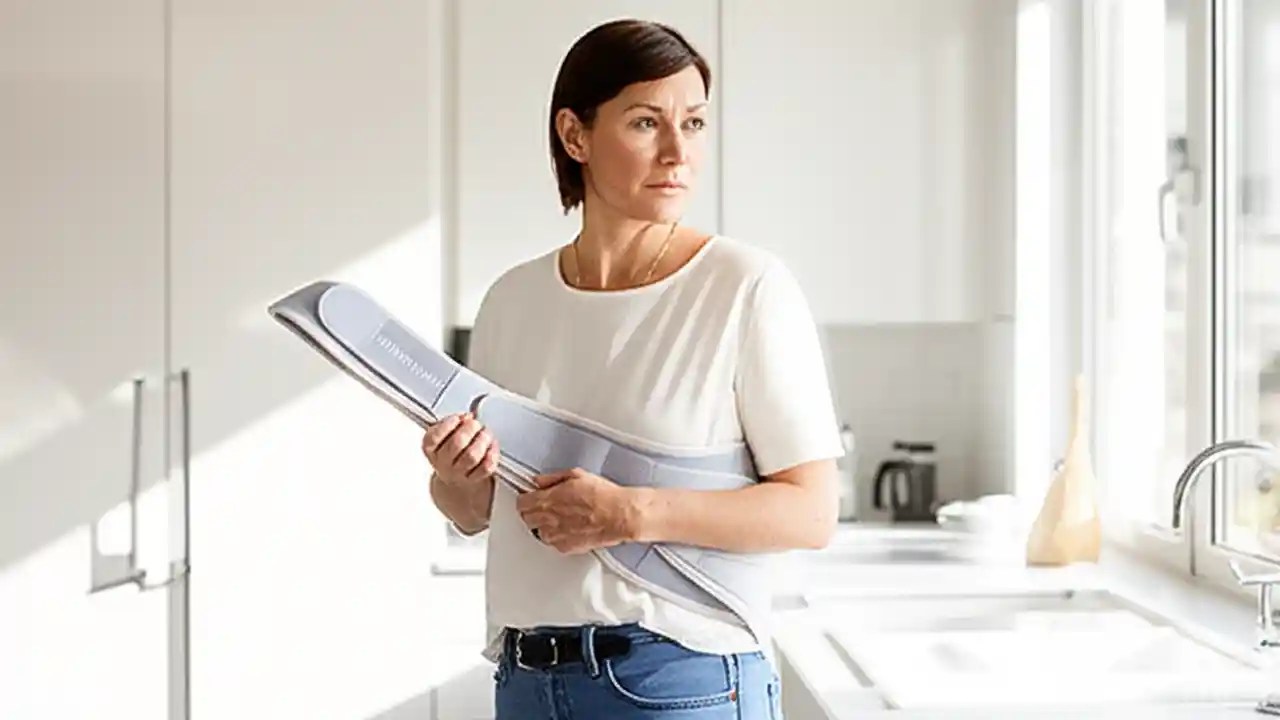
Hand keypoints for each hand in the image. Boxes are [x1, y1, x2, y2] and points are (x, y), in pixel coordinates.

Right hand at [421, 412, 498, 487]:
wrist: (455, 477)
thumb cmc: (451, 450)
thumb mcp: (445, 433)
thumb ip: (454, 422)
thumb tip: (467, 417)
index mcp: (431, 449)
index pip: (434, 437)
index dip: (448, 425)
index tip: (458, 418)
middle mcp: (442, 463)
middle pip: (456, 444)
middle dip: (469, 429)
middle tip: (476, 424)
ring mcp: (458, 473)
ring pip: (472, 456)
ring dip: (482, 440)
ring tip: (486, 433)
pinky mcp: (475, 480)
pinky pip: (486, 467)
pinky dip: (492, 454)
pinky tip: (492, 446)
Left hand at [516, 468, 642, 553]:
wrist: (619, 516)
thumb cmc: (603, 496)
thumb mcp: (577, 475)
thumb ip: (552, 478)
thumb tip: (540, 481)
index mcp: (547, 500)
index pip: (521, 503)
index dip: (526, 499)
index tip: (531, 497)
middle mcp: (548, 520)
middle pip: (526, 519)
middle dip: (532, 512)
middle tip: (544, 507)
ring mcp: (556, 536)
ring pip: (538, 532)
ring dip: (544, 525)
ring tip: (559, 518)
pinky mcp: (566, 547)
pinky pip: (553, 543)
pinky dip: (557, 536)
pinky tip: (569, 528)